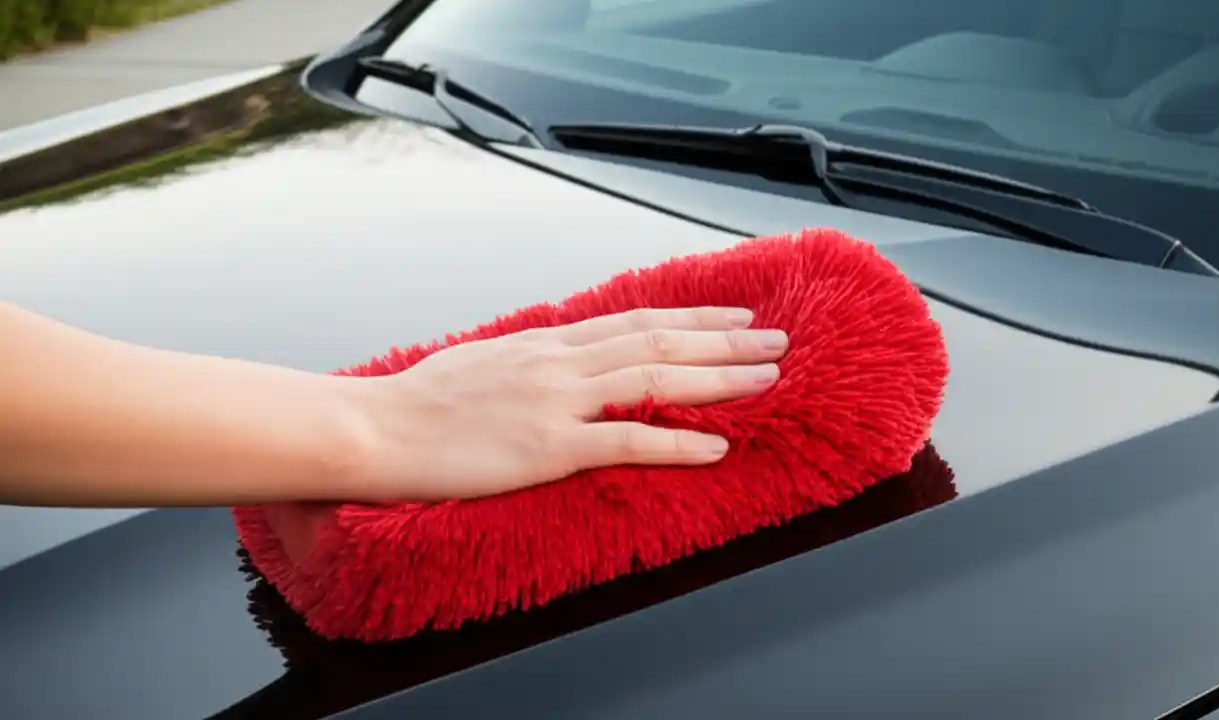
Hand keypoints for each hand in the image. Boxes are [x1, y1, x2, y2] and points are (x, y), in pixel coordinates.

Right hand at [345, 307, 787, 500]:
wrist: (375, 428)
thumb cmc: (419, 403)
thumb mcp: (484, 363)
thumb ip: (532, 360)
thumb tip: (563, 360)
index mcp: (546, 343)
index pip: (635, 321)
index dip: (692, 319)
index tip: (734, 318)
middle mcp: (560, 362)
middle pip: (659, 342)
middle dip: (725, 342)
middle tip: (776, 340)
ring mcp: (557, 402)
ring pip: (655, 378)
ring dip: (719, 379)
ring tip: (768, 379)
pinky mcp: (547, 447)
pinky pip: (626, 439)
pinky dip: (677, 439)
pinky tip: (717, 445)